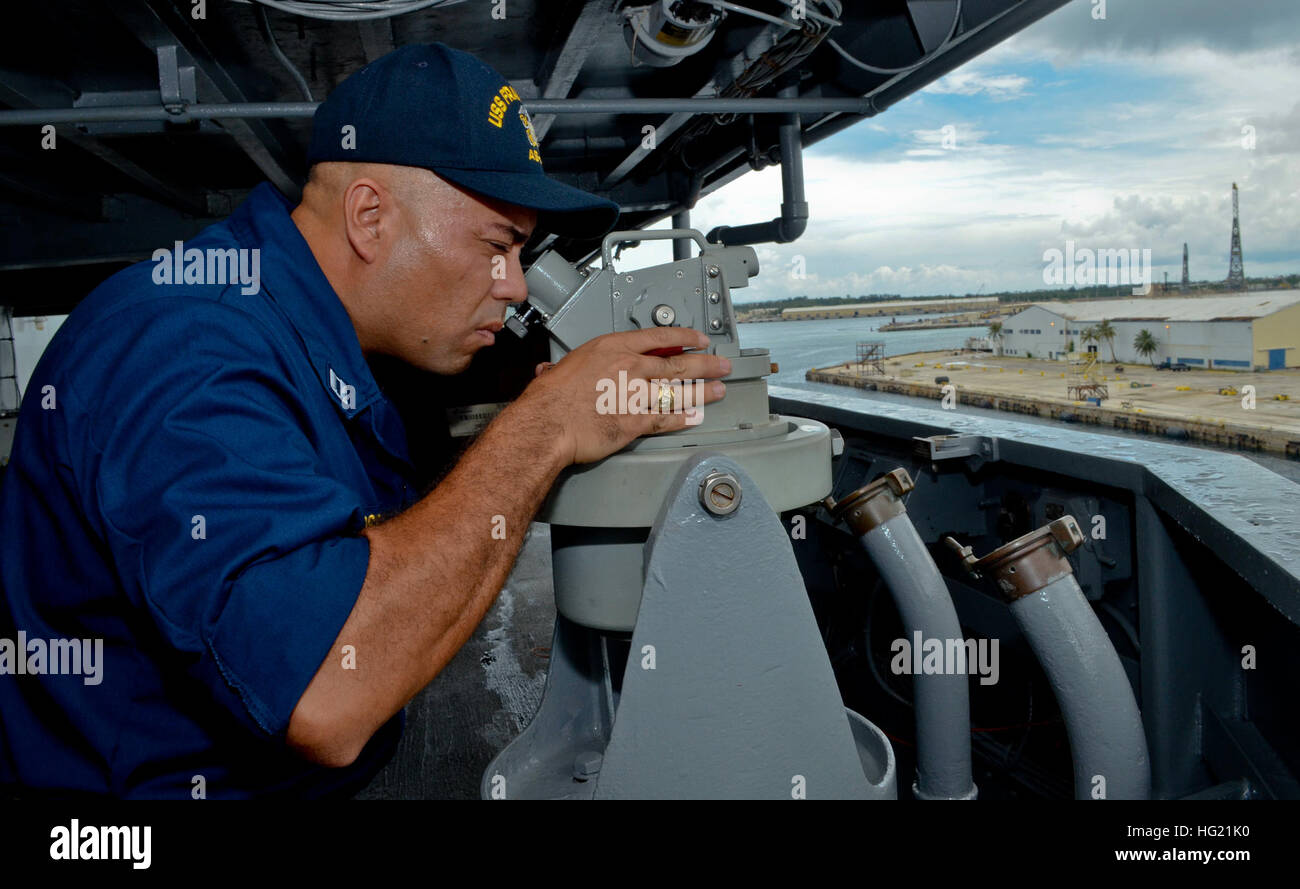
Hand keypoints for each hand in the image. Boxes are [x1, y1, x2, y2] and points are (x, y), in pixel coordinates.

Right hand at [517, 327, 729, 465]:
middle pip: (677, 364)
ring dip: (702, 391)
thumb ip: (576, 366)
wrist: (546, 424)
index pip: (659, 338)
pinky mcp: (635, 423)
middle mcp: (629, 368)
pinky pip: (666, 419)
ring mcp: (635, 396)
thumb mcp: (564, 366)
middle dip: (705, 364)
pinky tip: (694, 417)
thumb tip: (563, 369)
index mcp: (613, 348)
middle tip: (721, 364)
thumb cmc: (550, 398)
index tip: (698, 340)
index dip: (684, 338)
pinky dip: (683, 419)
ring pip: (678, 392)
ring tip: (719, 389)